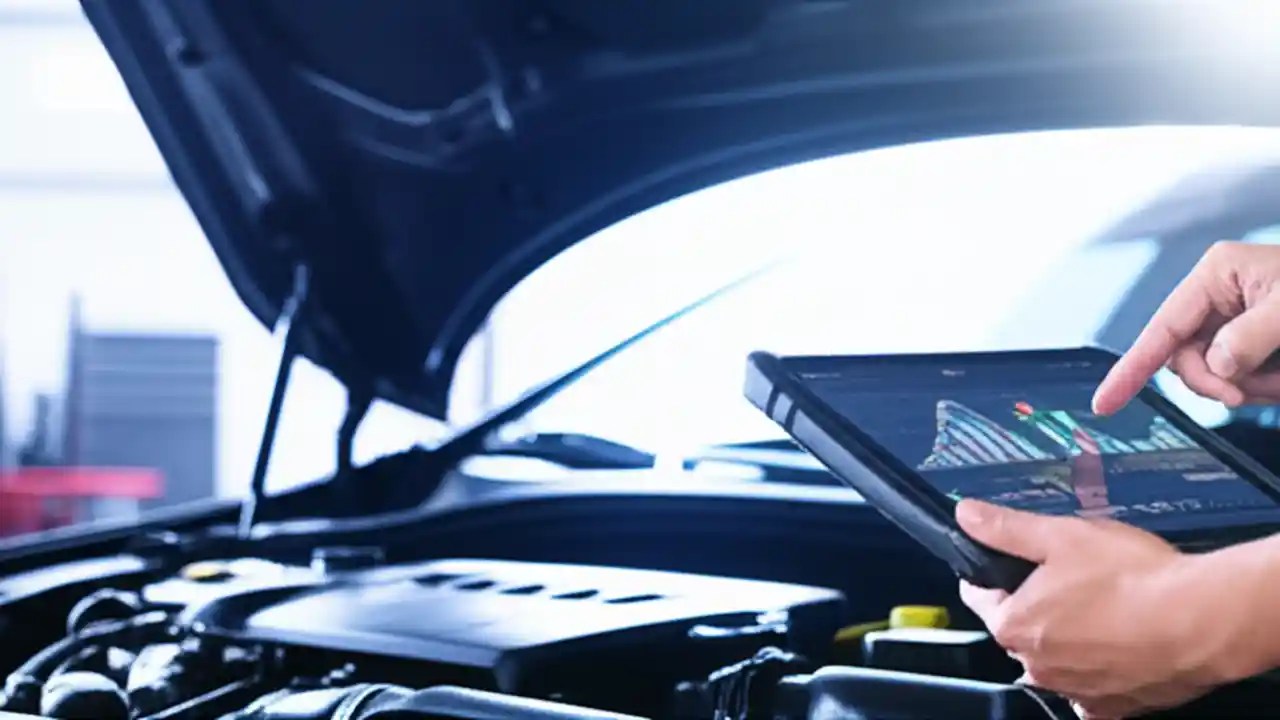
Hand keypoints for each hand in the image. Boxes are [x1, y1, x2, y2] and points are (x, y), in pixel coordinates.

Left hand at [956, 499, 1250, 718]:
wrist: (1202, 620)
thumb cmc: (1131, 578)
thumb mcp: (1060, 535)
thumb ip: (1006, 528)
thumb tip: (965, 514)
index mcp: (1014, 626)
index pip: (980, 595)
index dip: (995, 571)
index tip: (1015, 561)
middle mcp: (1036, 667)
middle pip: (1019, 628)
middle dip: (1038, 603)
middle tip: (1075, 577)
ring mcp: (1074, 691)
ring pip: (1055, 659)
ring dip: (1069, 637)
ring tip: (1106, 607)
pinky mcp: (1113, 707)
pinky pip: (1092, 690)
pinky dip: (1099, 670)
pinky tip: (1119, 645)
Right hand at [1093, 241, 1279, 415]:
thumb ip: (1249, 338)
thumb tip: (1216, 366)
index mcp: (1217, 274)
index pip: (1162, 329)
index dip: (1131, 370)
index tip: (1104, 403)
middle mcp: (1219, 295)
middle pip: (1185, 357)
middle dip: (1214, 382)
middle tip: (1243, 394)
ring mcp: (1235, 319)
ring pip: (1211, 373)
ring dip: (1246, 388)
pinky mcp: (1252, 341)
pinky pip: (1237, 378)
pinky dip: (1260, 388)